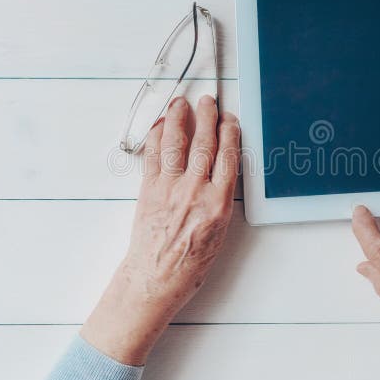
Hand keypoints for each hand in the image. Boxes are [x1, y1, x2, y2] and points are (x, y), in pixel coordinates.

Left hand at [81, 95, 239, 364]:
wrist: (157, 278)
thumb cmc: (190, 264)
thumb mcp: (220, 234)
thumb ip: (220, 200)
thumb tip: (221, 174)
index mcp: (218, 203)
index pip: (227, 156)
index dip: (229, 132)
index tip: (230, 119)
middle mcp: (195, 191)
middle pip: (204, 144)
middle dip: (207, 117)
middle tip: (208, 101)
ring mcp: (170, 188)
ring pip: (176, 144)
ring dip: (179, 119)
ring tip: (181, 103)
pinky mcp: (149, 190)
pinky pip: (153, 156)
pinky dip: (156, 137)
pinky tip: (160, 125)